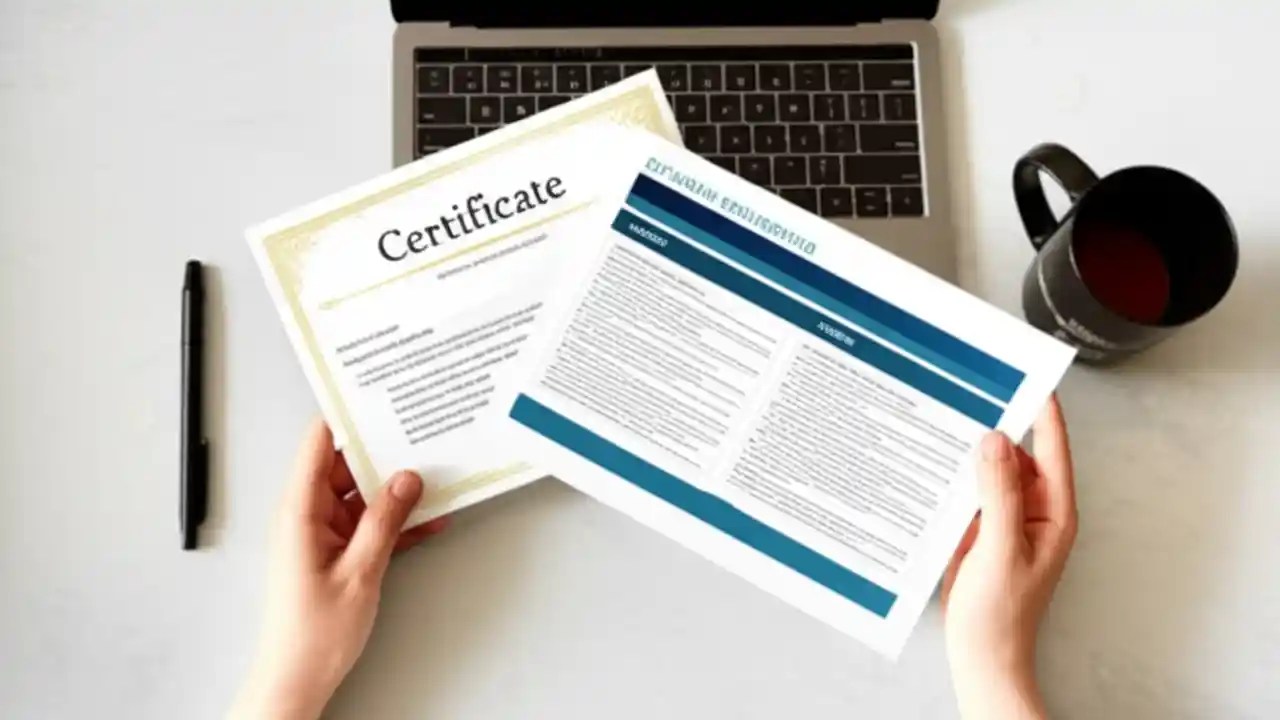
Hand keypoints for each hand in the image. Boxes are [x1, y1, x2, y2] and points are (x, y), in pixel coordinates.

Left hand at [229, 419, 448, 719]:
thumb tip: (406, 479)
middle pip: (349, 465)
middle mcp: (308, 514)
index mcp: (300, 510)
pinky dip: (399, 521)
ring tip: (437, 474)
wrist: (298, 678)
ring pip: (365, 493)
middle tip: (423, 434)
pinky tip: (431, 518)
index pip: (318, 444)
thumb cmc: (313, 633)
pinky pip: (372, 523)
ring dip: (398, 490)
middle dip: (385, 452)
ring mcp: (325, 532)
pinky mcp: (340, 551)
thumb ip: (384, 521)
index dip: (346, 417)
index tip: (376, 397)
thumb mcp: (359, 572)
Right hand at [941, 396, 1076, 719]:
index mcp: (1052, 512)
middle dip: (995, 425)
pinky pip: (968, 493)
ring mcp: (1005, 521)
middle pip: (1016, 455)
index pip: (1051, 449)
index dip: (1042, 411)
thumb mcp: (1002, 547)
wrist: (981, 655)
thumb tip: (995, 440)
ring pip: (988, 472)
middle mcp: (1032, 511)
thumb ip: (1000, 492)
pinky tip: (932, 464)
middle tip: (972, 390)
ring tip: (946, 420)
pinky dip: (952, 478)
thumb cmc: (1001, 614)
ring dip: (968, 452)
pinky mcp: (979, 531)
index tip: (1029, 376)